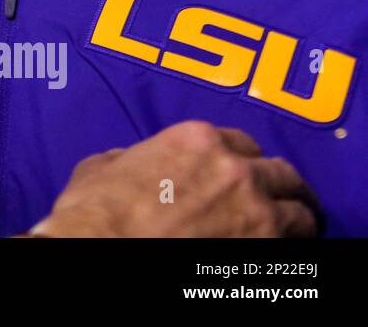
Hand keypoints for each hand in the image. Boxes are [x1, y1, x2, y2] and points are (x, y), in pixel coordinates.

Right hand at [29, 120, 320, 236]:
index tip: (242, 175)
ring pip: (301, 212)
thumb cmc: (95, 211)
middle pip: (282, 173)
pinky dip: (290, 249)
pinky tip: (280, 254)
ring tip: (293, 232)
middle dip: (282, 187)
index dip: (241, 160)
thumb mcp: (104, 166)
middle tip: (281, 200)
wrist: (100, 246)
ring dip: (296, 219)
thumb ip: (133, 158)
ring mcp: (256, 213)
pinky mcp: (264, 252)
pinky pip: (296, 249)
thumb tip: (133, 163)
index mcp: (196, 140)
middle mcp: (235, 169)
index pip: (241, 143)